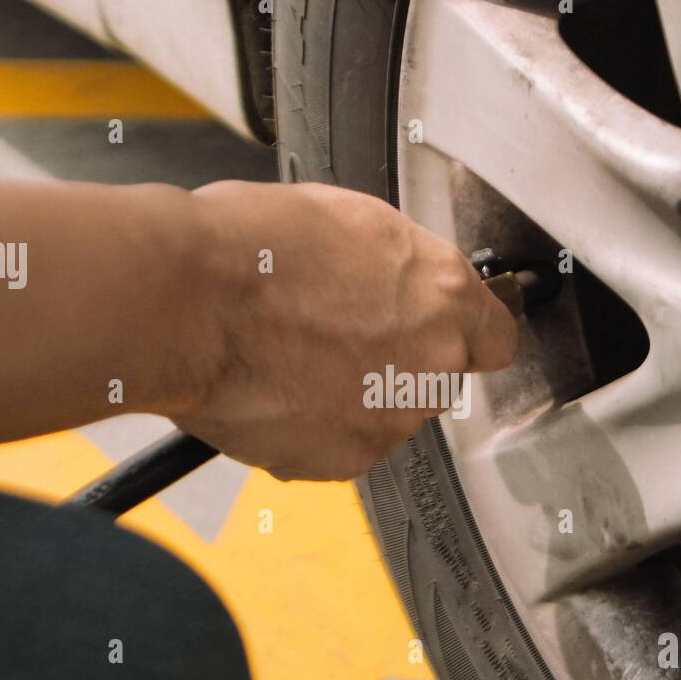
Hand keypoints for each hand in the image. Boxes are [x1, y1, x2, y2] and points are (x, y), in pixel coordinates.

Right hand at [169, 180, 517, 480]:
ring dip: (351, 396)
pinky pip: (339, 445)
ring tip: (290, 359)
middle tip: (333, 334)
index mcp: (443, 295)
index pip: (494, 339)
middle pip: (432, 378)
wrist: (186, 303)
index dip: (463, 335)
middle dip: (393, 362)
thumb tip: (400, 282)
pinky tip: (275, 388)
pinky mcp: (342, 459)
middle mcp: (430, 364)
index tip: (444, 335)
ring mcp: (388, 419)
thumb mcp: (348, 220)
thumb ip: (398, 267)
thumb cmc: (250, 248)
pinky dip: (312, 426)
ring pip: (383, 414)